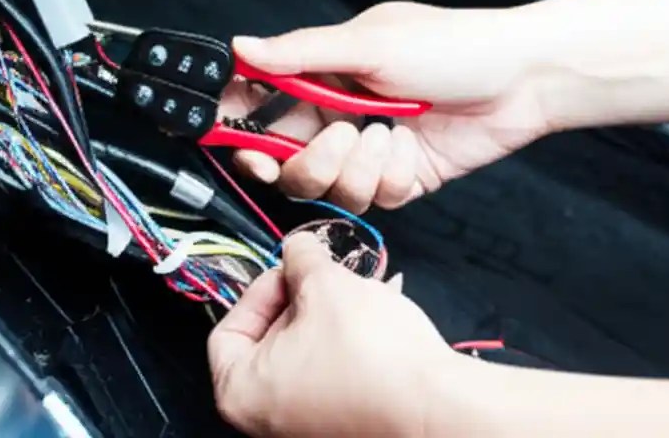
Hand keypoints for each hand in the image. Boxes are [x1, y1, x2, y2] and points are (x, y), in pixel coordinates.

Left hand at [207, 233, 458, 437]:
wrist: (440, 409)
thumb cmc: (375, 361)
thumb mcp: (326, 285)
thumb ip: (300, 259)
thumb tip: (297, 248)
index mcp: (240, 393)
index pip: (228, 330)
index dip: (260, 290)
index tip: (288, 271)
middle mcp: (267, 420)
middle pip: (269, 341)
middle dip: (302, 298)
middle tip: (323, 273)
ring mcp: (306, 426)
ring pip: (307, 354)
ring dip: (330, 315)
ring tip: (357, 289)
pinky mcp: (345, 425)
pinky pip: (335, 374)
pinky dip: (349, 342)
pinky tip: (375, 316)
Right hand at [222, 2, 552, 210]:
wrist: (523, 79)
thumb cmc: (453, 46)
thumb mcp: (369, 44)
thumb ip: (300, 54)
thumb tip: (241, 47)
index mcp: (323, 76)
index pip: (262, 107)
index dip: (242, 131)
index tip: (238, 144)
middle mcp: (340, 116)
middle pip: (289, 164)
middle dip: (308, 163)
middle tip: (336, 142)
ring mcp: (370, 152)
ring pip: (331, 189)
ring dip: (359, 168)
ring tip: (390, 134)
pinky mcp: (401, 179)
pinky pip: (377, 200)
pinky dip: (394, 177)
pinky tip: (414, 147)